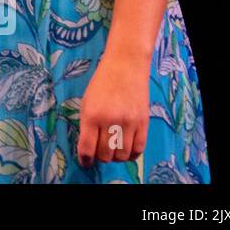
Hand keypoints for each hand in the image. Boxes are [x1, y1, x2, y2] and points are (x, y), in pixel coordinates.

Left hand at [76, 52, 149, 166]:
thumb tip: (89, 148)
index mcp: (91, 115)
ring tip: (112, 151)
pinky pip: (138, 149)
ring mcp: (129, 123)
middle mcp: (110, 121)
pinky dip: (131, 155)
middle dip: (100, 158)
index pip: (87, 148)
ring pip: (122, 155)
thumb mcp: (87, 102)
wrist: (125, 66)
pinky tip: (126, 151)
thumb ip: (87, 125)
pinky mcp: (143, 123)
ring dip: (115, 157)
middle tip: (99, 153)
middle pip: (105, 155)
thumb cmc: (101, 83)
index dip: (85, 160)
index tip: (86, 163)